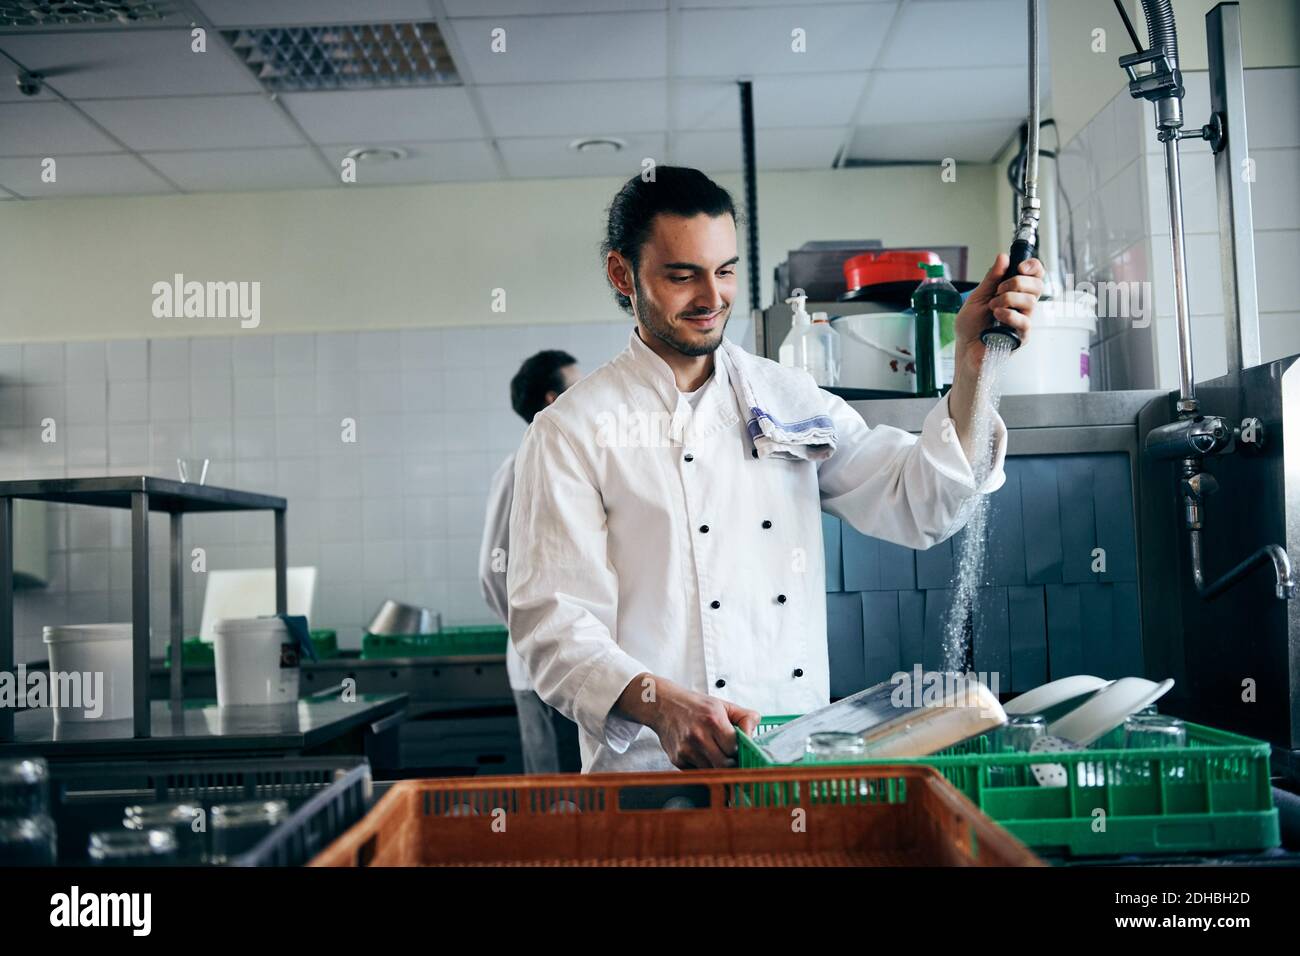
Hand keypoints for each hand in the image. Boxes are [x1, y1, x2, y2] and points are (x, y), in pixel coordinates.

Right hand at [616, 673, 759, 768]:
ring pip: (712, 771)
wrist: (661, 704)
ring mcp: (686, 749)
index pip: (735, 748)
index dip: (740, 751)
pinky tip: (702, 756)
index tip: (740, 750)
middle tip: (731, 757)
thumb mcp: (722, 705)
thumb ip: (744, 717)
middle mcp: (698, 735)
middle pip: (725, 764)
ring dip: (718, 767)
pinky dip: (704, 768)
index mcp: (713, 719)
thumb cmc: (694, 706)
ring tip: (716, 755)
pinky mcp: (677, 759)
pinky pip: (698, 772)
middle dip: (731, 763)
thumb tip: (754, 732)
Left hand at [953, 254, 1045, 379]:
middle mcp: (1022, 306)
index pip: (1035, 275)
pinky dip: (1009, 314)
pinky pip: (1025, 321)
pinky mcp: (1021, 337)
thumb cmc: (971, 326)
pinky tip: (996, 315)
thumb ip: (992, 278)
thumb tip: (1003, 257)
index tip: (1020, 267)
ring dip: (1008, 299)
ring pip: (1031, 301)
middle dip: (1017, 282)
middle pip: (1038, 285)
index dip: (1033, 267)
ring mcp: (1024, 321)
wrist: (964, 349)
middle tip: (999, 290)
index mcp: (1015, 293)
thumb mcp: (977, 296)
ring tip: (992, 307)